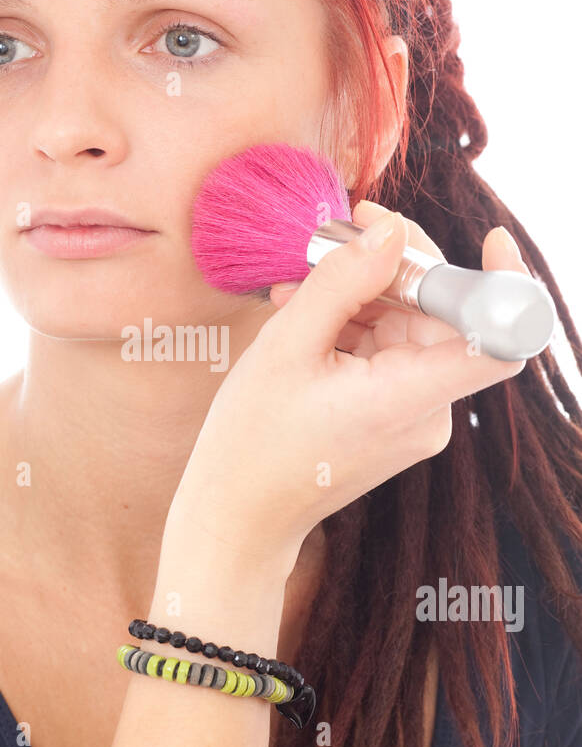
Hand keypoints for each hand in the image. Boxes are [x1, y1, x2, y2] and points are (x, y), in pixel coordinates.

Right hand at [172, 200, 527, 572]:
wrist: (238, 516)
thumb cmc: (253, 441)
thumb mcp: (285, 346)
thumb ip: (341, 281)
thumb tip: (388, 231)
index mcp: (407, 399)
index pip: (498, 342)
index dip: (508, 284)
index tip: (492, 236)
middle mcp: (428, 413)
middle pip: (445, 316)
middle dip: (394, 270)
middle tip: (337, 237)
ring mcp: (415, 418)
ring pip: (411, 328)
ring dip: (362, 297)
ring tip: (297, 290)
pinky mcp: (397, 419)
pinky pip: (391, 352)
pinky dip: (356, 327)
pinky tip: (307, 317)